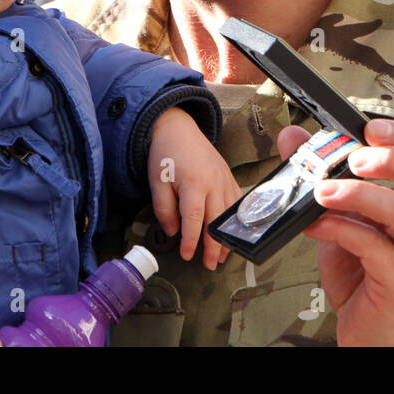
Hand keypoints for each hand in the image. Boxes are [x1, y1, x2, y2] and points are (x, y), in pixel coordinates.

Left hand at [148, 106, 241, 269]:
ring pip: (230, 214)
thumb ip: (164, 209)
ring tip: (222, 256)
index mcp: (193, 183)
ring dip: (228, 236)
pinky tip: (232, 232)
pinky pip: (236, 202)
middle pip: (217, 220)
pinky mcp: (229, 177)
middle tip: (210, 265)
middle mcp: (213, 182)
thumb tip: (174, 232)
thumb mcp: (157, 182)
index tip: (187, 256)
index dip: (192, 241)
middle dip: (214, 246)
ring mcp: (224, 179)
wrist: (178, 128)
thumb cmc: (165, 155)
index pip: (195, 220)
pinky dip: (235, 220)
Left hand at [277, 118, 393, 346]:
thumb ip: (325, 177)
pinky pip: (376, 249)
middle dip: (392, 158)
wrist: (374, 333)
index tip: (371, 127)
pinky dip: (343, 230)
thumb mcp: (345, 217)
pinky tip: (316, 226)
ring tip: (323, 191)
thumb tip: (294, 138)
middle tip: (353, 158)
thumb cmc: (366, 272)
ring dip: (360, 195)